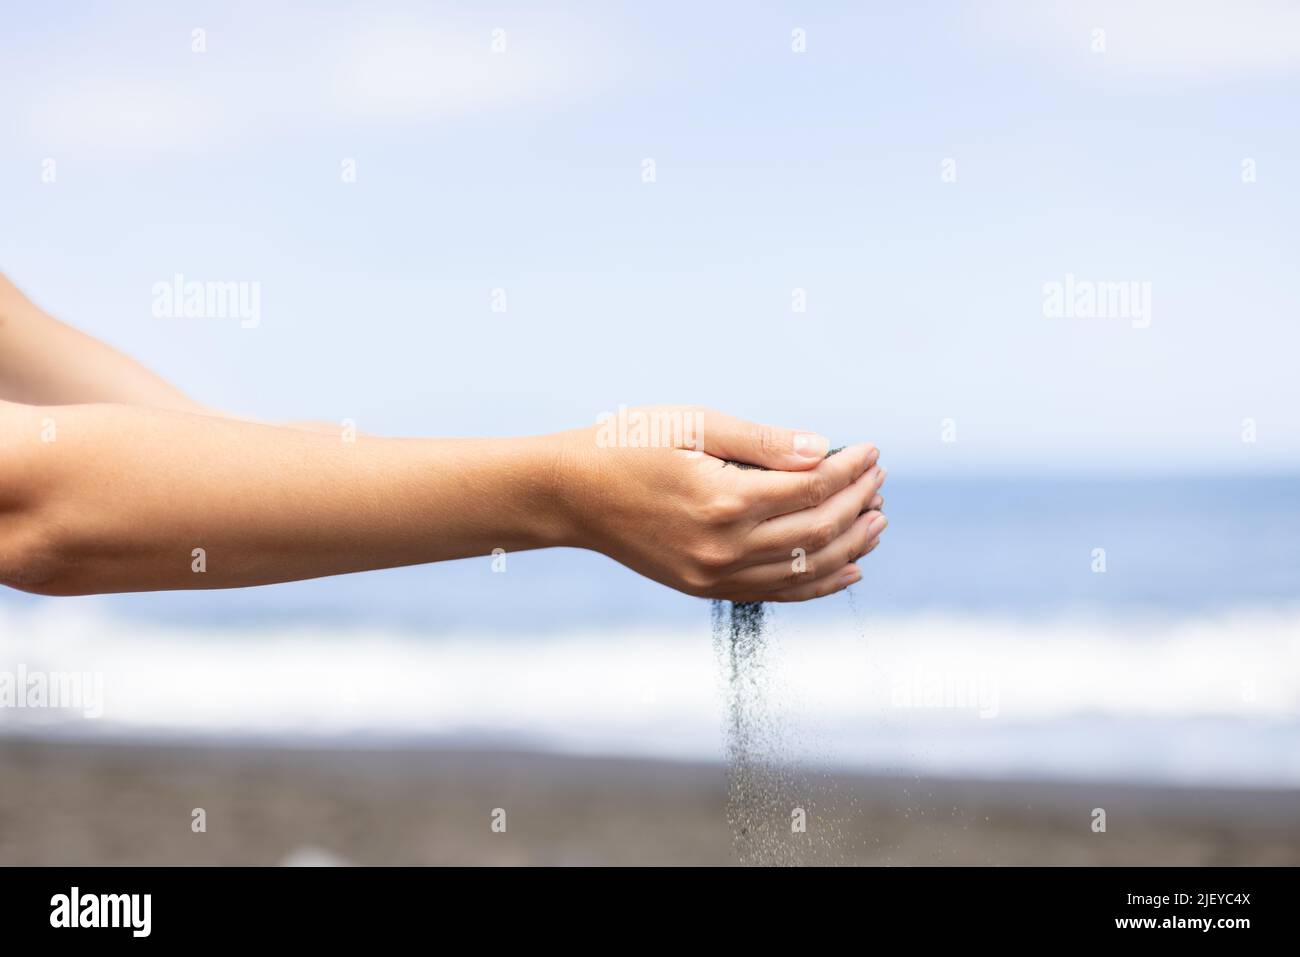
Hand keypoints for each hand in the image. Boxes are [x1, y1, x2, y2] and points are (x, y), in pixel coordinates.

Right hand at [554, 406, 887, 601]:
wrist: (570, 494)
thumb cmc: (627, 445)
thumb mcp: (693, 424)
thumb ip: (762, 441)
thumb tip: (823, 450)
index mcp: (723, 500)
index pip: (812, 488)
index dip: (851, 469)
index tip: (873, 451)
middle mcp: (724, 548)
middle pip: (818, 530)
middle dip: (858, 502)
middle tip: (880, 480)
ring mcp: (715, 576)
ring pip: (806, 569)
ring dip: (851, 545)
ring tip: (877, 520)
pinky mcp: (706, 589)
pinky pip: (779, 593)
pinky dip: (820, 583)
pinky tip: (849, 568)